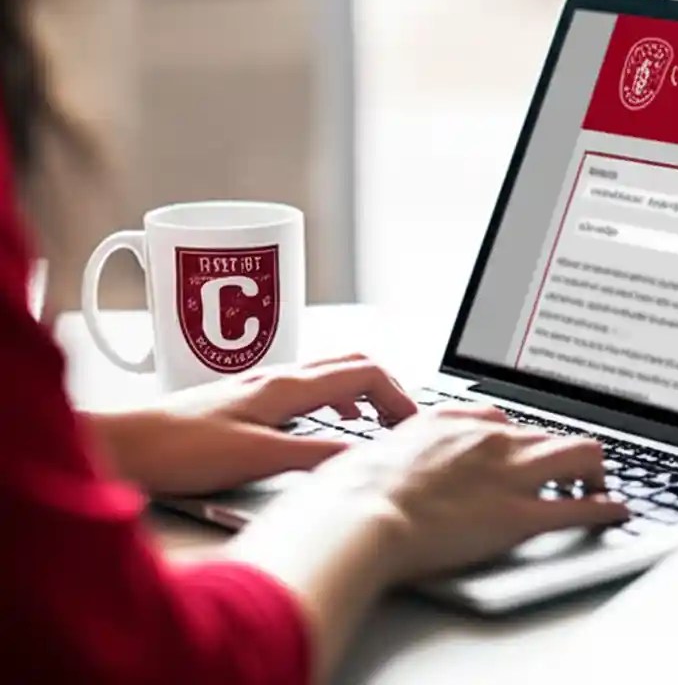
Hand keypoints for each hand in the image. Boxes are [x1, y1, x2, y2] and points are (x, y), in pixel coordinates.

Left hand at [91, 354, 417, 494]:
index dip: (400, 395)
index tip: (415, 427)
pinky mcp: (241, 403)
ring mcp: (257, 387)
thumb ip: (315, 456)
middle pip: (350, 363)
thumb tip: (368, 458)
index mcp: (286, 385)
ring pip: (326, 377)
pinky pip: (302, 392)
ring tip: (373, 426)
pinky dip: (330, 404)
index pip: (365, 371)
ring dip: (358, 394)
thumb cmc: (178, 450)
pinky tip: (320, 429)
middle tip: (403, 421)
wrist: (119, 447)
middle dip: (386, 386)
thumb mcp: (257, 457)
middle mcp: (275, 377)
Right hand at [303, 403, 630, 579]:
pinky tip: (615, 511)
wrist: (356, 517)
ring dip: (593, 471)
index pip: (502, 420)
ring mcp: (510, 473)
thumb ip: (396, 456)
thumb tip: (388, 466)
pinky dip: (605, 508)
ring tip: (596, 487)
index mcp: (453, 420)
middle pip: (546, 434)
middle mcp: (490, 438)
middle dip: (559, 456)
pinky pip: (580, 506)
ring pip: (580, 454)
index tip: (520, 452)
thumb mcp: (372, 455)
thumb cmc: (351, 493)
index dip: (518, 440)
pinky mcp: (519, 514)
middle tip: (564, 475)